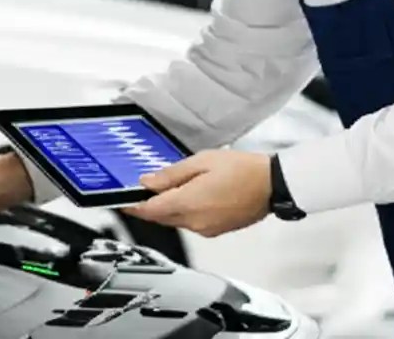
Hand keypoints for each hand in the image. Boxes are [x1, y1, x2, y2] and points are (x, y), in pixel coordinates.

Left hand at [122, 149, 271, 237]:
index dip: (132, 207)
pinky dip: (184, 213)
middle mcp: (194, 221)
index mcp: (187, 203)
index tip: (121, 201)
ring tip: (167, 190)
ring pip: (175, 221)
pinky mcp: (216, 230)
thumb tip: (148, 182)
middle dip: (148, 207)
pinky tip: (189, 197)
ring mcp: (206, 229)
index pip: (149, 210)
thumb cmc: (241, 169)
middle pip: (160, 217)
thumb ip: (171, 174)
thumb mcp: (201, 161)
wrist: (272, 184)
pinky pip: (191, 223)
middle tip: (140, 192)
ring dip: (167, 209)